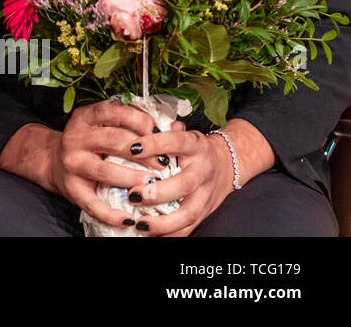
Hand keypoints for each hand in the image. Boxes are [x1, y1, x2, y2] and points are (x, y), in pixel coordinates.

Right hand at [41, 98, 165, 227]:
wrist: (53, 161)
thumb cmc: (90, 143)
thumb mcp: (106, 126)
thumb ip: (137, 124)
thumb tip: (177, 126)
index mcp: (86, 117)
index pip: (115, 111)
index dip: (140, 120)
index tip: (159, 133)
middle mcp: (75, 137)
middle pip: (113, 140)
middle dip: (143, 152)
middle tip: (164, 162)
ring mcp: (72, 163)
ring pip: (105, 171)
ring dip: (133, 179)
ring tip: (154, 184)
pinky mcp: (71, 188)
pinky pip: (92, 204)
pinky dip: (111, 215)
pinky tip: (129, 219)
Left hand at [118, 123, 235, 236]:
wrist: (226, 164)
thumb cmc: (192, 148)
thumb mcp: (182, 133)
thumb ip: (162, 130)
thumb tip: (140, 123)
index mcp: (195, 145)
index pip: (175, 141)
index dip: (154, 144)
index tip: (132, 148)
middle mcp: (203, 170)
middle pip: (185, 184)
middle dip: (158, 192)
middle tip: (134, 194)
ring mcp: (207, 194)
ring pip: (189, 212)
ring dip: (164, 222)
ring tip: (140, 223)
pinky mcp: (206, 212)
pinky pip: (189, 228)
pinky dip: (171, 234)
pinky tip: (151, 235)